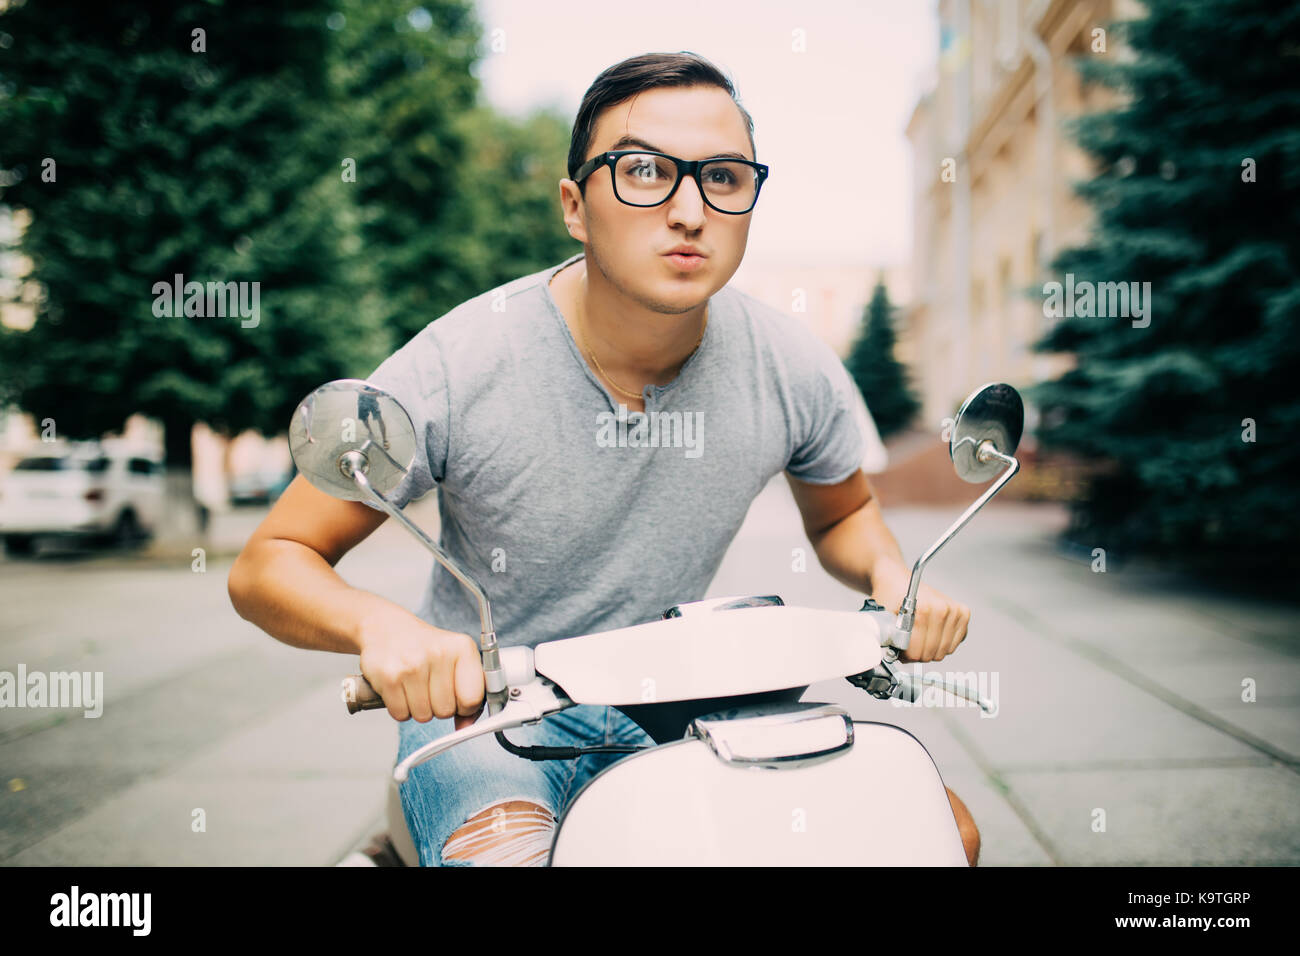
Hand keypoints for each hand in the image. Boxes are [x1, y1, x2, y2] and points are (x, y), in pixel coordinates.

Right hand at [357, 605, 484, 725]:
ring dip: (418, 708)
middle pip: (446, 711)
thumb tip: (466, 727)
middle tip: (430, 686)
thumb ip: (468, 694)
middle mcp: (439, 653)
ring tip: (414, 685)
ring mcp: (412, 665)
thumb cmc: (425, 647)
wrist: (386, 627)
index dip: (464, 706)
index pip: (473, 699)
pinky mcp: (389, 677)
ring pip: (423, 716)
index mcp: (462, 648)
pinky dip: (400, 708)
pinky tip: (400, 688)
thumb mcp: (455, 660)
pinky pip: (401, 714)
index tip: (457, 698)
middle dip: (438, 706)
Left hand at [869, 559, 970, 663]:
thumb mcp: (881, 617)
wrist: (897, 580)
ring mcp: (954, 611)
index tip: (898, 651)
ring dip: (929, 650)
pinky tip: (931, 635)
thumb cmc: (889, 597)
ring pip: (943, 651)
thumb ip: (885, 638)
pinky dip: (942, 644)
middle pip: (931, 653)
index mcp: (923, 610)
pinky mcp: (963, 613)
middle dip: (917, 654)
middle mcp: (942, 609)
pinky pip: (954, 644)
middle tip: (907, 646)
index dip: (904, 655)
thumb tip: (889, 657)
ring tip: (917, 639)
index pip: (917, 652)